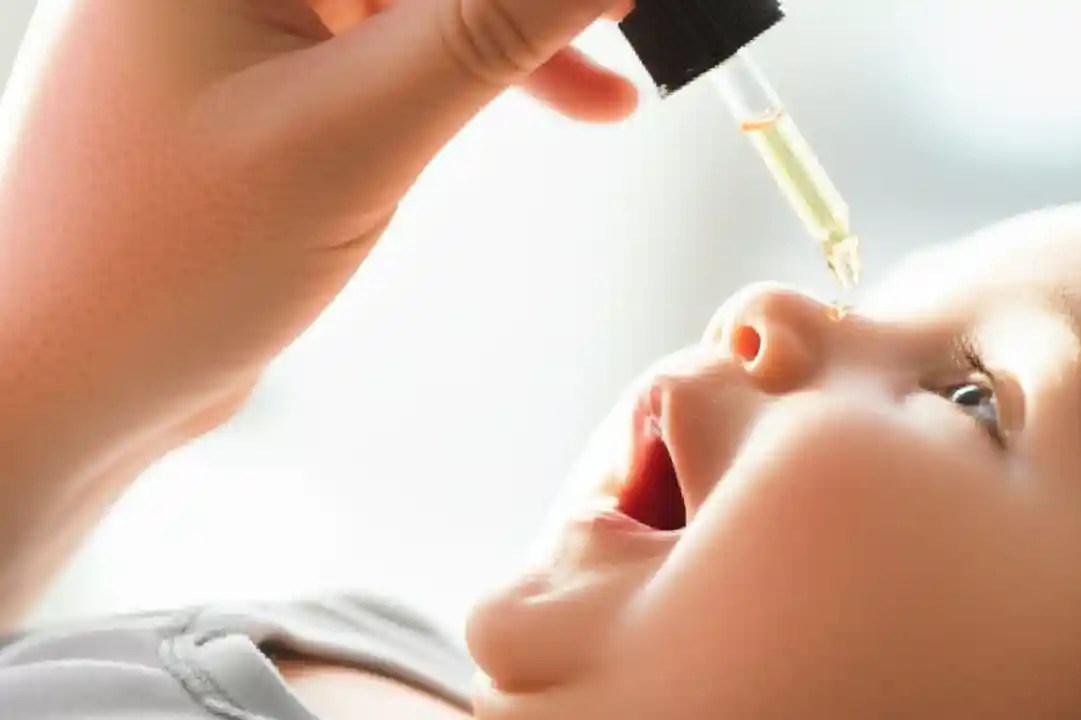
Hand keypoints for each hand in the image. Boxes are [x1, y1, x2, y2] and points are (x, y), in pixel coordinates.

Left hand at [0, 0, 633, 480]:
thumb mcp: (359, 132)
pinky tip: (563, 102)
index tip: (626, 6)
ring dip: (518, 36)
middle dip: (530, 6)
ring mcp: (248, 9)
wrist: (66, 377)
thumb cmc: (163, 262)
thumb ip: (491, 27)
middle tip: (636, 29)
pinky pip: (397, 41)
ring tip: (613, 87)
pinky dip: (474, 73)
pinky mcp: (271, 67)